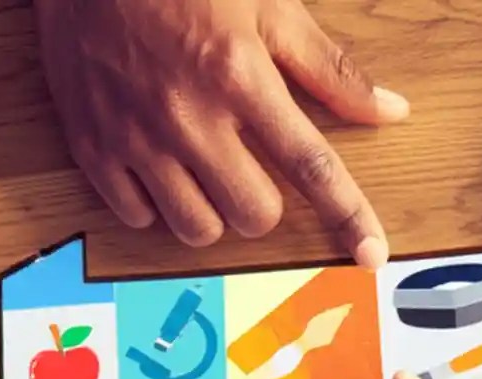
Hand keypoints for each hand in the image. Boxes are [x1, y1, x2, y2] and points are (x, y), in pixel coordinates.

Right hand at [36, 0, 409, 268]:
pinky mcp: (92, 145)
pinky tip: (162, 169)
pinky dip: (157, 206)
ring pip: (197, 228)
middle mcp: (188, 116)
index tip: (371, 252)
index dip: (348, 214)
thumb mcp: (267, 4)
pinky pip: (137, 217)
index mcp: (239, 75)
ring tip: (206, 171)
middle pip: (254, 214)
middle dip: (264, 203)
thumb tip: (389, 111)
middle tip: (251, 166)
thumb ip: (328, 67)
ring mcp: (135, 136)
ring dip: (213, 212)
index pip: (310, 164)